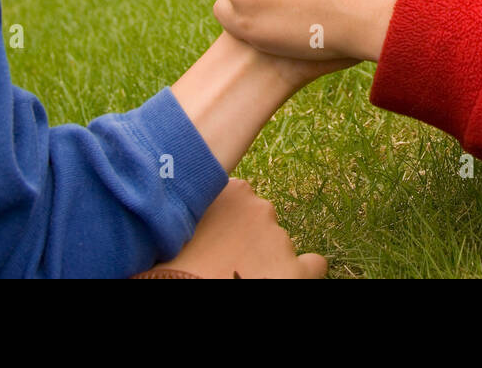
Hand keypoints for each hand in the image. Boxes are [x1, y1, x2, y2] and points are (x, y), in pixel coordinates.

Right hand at [145, 178, 326, 278]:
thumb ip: (188, 215)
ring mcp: (280, 239)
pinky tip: (286, 279)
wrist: (185, 289)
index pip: (236, 199)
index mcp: (229, 192)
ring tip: (238, 274)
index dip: (225, 222)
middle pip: (257, 220)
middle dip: (244, 237)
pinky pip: (312, 265)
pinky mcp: (295, 271)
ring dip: (263, 256)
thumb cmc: (169, 266)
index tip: (212, 237)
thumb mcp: (172, 228)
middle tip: (222, 260)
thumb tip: (177, 218)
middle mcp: (259, 208)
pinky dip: (303, 271)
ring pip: (277, 244)